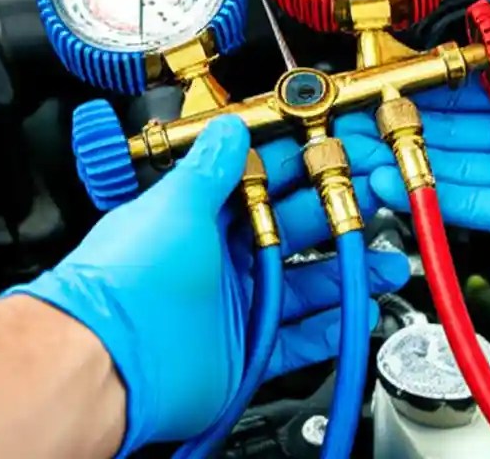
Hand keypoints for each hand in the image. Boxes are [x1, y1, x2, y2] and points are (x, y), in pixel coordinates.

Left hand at [3, 116, 409, 455]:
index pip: (261, 180)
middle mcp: (219, 258)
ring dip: (344, 270)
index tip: (339, 153)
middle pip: (290, 229)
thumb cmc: (126, 281)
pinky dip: (328, 326)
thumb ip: (210, 168)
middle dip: (334, 214)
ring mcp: (234, 304)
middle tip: (375, 200)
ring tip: (381, 262)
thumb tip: (229, 128)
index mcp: (200, 216)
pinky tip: (355, 311)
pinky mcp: (246, 349)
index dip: (300, 166)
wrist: (107, 361)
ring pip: (303, 281)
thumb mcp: (175, 204)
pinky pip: (298, 336)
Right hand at [336, 0, 489, 255]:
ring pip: (443, 165)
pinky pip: (465, 204)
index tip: (375, 76)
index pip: (455, 83)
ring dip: (398, 159)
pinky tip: (392, 181)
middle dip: (392, 123)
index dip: (413, 80)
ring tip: (353, 152)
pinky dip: (426, 194)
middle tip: (347, 119)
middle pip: (440, 128)